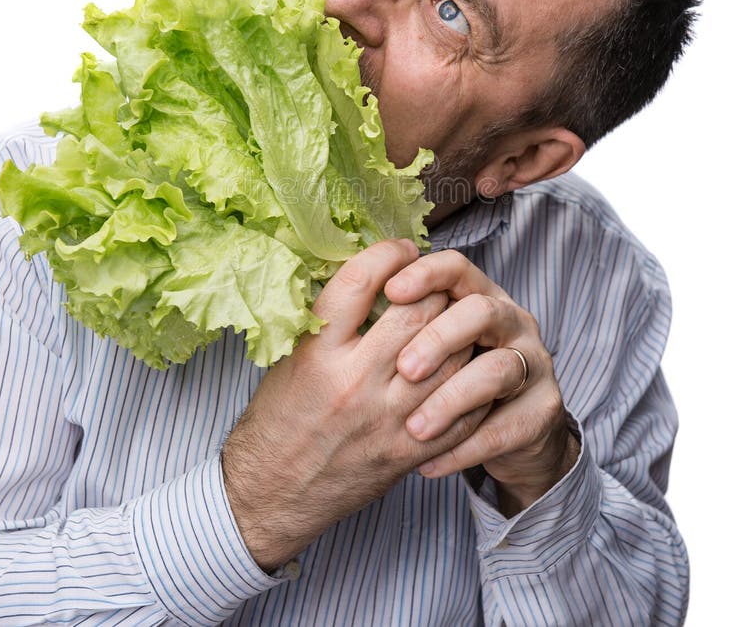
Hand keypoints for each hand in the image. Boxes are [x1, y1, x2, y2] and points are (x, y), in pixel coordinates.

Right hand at [221, 240, 489, 570]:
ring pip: (449, 358)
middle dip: (434, 288)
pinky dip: (472, 382)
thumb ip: (330, 319)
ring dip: (460, 331)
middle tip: (437, 281)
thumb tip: (374, 274)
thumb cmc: (279, 418)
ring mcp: (385, 420)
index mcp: (317, 353)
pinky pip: (460, 410)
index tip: (402, 250)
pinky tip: (468, 365)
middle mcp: (353, 383)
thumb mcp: (291, 357)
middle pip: (416, 314)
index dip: (388, 255)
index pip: (361, 282)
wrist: (271, 492)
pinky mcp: (408, 452)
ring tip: (457, 318)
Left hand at [385, 250, 579, 515]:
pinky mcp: (543, 410)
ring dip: (453, 400)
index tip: (392, 290)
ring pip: (498, 370)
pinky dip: (465, 449)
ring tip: (413, 428)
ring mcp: (534, 363)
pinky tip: (429, 465)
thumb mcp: (426, 340)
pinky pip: (506, 428)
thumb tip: (341, 306)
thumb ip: (396, 320)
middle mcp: (510, 321)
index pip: (456, 267)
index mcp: (477, 294)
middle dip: (438, 339)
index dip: (426, 274)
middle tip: (403, 369)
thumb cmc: (447, 377)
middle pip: (480, 311)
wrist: (508, 432)